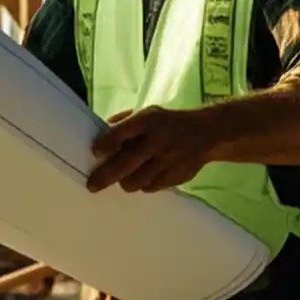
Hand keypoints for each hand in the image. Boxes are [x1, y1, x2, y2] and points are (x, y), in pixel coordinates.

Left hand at [86, 106, 217, 193]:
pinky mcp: (177, 176)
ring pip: (136, 181)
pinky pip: (151, 187)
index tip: (95, 153)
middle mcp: (158, 140)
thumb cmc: (168, 123)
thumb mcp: (148, 113)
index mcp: (148, 121)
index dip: (106, 143)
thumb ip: (124, 123)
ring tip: (123, 178)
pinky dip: (143, 184)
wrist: (207, 133)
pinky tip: (145, 176)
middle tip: (92, 186)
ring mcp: (168, 160)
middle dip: (105, 177)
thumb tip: (99, 135)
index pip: (121, 132)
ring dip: (125, 182)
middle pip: (125, 163)